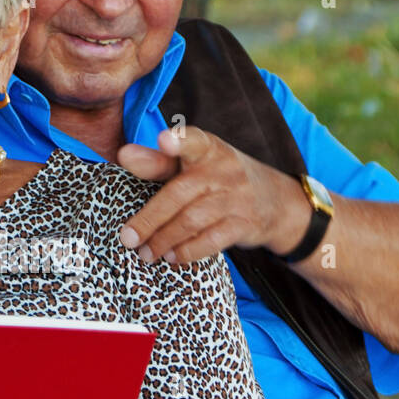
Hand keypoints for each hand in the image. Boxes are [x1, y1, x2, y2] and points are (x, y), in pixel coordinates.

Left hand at [117, 127, 310, 263]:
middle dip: (150, 219)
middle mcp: (224, 169)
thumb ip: (157, 162)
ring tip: (146, 253)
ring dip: (165, 239)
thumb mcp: (193, 164)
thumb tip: (123, 155)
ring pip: (193, 220)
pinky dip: (189, 251)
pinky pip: (213, 240)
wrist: (276, 201)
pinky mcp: (246, 223)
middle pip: (180, 193)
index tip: (164, 140)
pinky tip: (172, 257)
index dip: (179, 140)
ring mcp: (237, 197)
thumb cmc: (219, 178)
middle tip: (127, 238)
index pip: (193, 141)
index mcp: (208, 148)